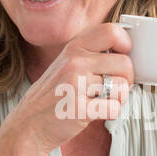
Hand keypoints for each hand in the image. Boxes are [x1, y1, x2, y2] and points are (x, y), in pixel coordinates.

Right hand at [8, 22, 133, 154]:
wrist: (29, 124)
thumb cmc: (53, 96)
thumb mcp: (67, 64)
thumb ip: (91, 55)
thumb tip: (127, 52)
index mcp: (74, 48)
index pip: (112, 31)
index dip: (125, 45)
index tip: (123, 56)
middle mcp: (75, 62)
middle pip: (125, 62)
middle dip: (127, 78)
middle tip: (116, 86)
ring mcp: (76, 84)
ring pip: (122, 86)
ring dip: (119, 97)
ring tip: (104, 100)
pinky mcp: (80, 108)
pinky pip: (115, 108)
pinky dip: (111, 112)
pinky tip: (97, 112)